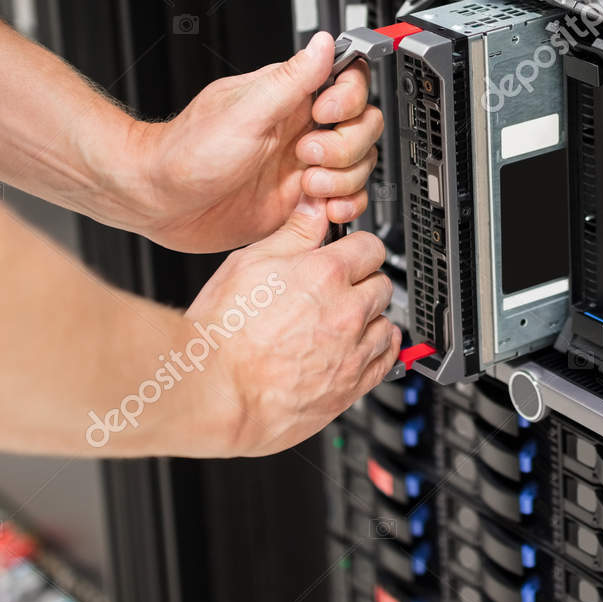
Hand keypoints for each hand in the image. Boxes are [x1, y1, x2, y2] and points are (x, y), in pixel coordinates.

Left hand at [125, 33, 383, 251]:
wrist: (160, 202)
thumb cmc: (188, 152)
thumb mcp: (244, 112)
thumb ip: (291, 79)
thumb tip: (325, 41)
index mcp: (290, 98)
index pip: (350, 82)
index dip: (348, 100)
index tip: (323, 115)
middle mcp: (302, 129)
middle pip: (364, 126)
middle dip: (345, 146)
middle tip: (306, 155)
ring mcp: (304, 166)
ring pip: (360, 165)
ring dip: (343, 180)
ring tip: (305, 184)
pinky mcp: (301, 201)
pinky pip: (346, 200)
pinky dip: (344, 206)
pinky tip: (318, 207)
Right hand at [188, 197, 399, 456]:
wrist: (216, 392)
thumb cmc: (222, 334)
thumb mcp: (248, 263)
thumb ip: (291, 234)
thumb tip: (313, 209)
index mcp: (325, 275)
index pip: (370, 247)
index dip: (357, 247)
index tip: (348, 253)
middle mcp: (346, 312)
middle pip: (381, 284)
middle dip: (363, 282)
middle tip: (339, 288)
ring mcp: (352, 351)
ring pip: (386, 322)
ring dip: (370, 318)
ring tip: (344, 321)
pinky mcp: (351, 386)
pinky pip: (387, 361)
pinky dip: (380, 350)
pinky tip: (364, 346)